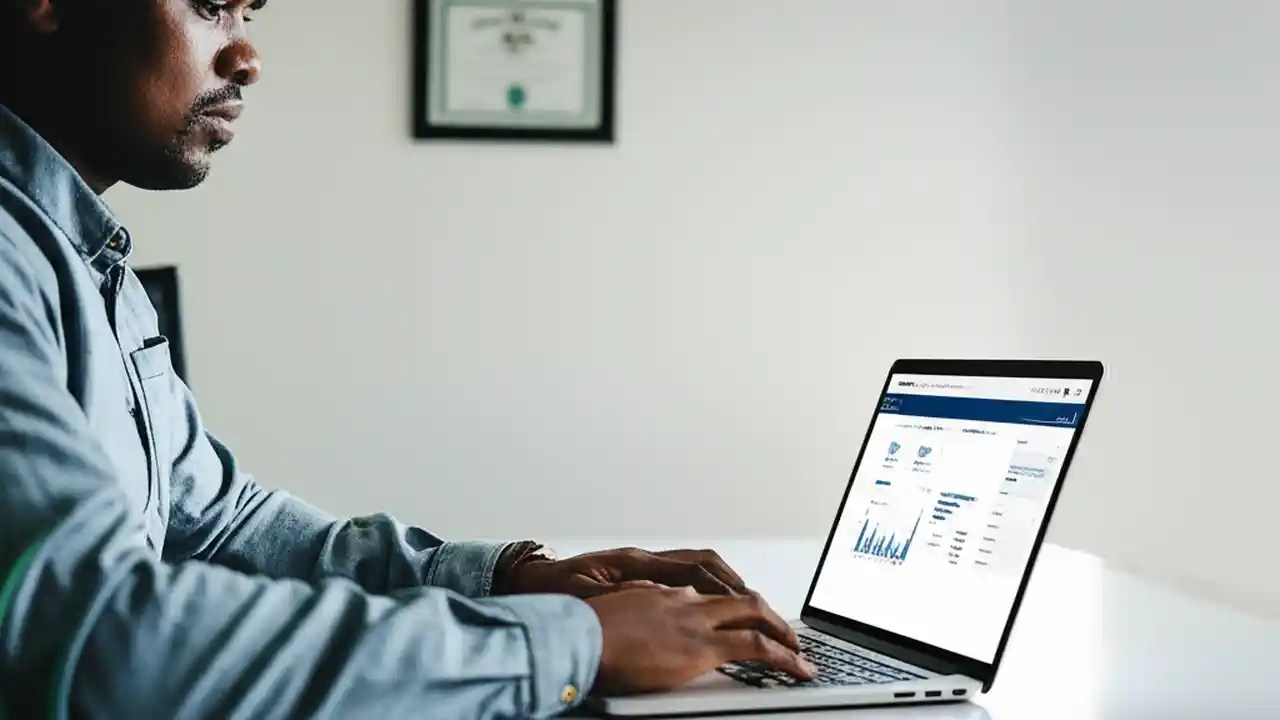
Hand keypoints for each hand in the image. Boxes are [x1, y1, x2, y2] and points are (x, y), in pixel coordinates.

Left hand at [497, 547, 748, 597]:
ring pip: (695, 564)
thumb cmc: (550, 593)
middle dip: (735, 582)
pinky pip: (681, 574)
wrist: (526, 580)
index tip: (746, 604)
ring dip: (722, 582)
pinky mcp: (636, 574)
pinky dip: (704, 585)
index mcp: (632, 562)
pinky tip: (712, 604)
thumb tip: (654, 603)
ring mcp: (640, 564)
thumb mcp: (585, 599)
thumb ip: (622, 601)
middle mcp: (641, 558)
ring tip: (745, 603)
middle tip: (759, 605)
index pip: (692, 569)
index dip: (723, 587)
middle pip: (702, 561)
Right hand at [587, 586, 816, 694]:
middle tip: (786, 634)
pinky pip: (757, 647)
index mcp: (661, 594)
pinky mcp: (702, 646)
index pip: (708, 597)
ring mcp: (696, 621)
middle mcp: (685, 601)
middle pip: (740, 600)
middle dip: (767, 616)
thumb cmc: (583, 635)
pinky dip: (784, 656)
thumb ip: (634, 617)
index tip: (741, 621)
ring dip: (782, 634)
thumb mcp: (612, 619)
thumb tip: (641, 627)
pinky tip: (797, 667)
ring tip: (799, 653)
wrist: (577, 637)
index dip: (730, 608)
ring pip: (756, 617)